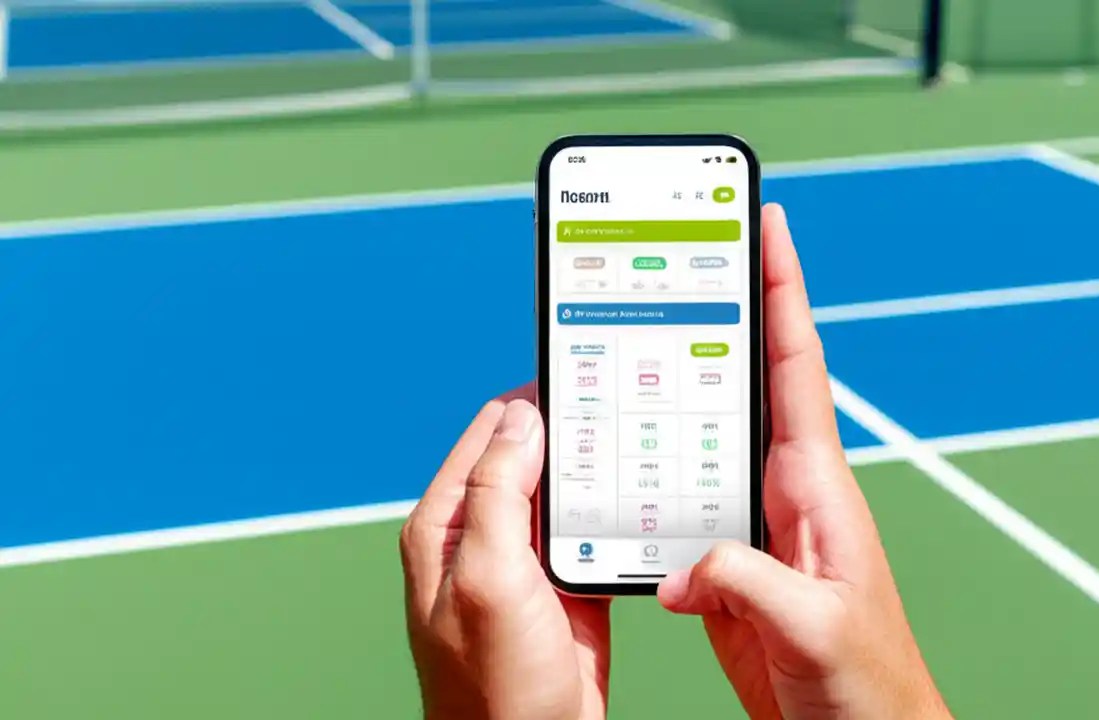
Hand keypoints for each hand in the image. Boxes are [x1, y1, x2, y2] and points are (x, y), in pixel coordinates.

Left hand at [400, 385, 609, 718]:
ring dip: (598, 474)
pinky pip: (593, 534)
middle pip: (532, 457)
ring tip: (639, 447)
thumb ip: (498, 491)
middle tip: (623, 411)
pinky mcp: (565, 589)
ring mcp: (527, 564)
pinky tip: (641, 505)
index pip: (491, 434)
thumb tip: (521, 417)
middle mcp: (486, 536)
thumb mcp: (489, 576)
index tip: (582, 377)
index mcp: (451, 524)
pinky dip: (615, 517)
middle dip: (573, 433)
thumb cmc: (493, 684)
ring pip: (567, 494)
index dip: (534, 402)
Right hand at [657, 204, 949, 718]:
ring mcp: (756, 527)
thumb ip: (748, 581)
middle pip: (742, 384)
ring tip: (623, 347)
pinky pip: (679, 506)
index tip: (768, 223)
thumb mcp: (814, 628)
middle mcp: (785, 493)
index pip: (796, 366)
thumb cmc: (868, 686)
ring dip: (665, 398)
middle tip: (677, 256)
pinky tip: (614, 473)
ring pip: (699, 444)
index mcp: (815, 487)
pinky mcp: (731, 569)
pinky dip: (644, 482)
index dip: (783, 290)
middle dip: (714, 315)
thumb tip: (679, 563)